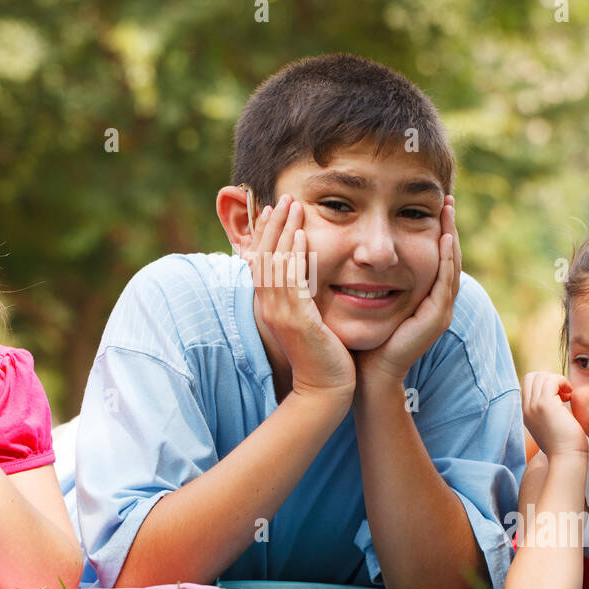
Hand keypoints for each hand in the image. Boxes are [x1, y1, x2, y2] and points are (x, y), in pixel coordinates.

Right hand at [243, 193, 354, 399]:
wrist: (326, 391)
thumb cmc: (323, 357)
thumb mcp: (309, 322)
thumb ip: (305, 299)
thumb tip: (309, 278)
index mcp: (271, 306)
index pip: (263, 261)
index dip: (267, 233)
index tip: (275, 209)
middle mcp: (269, 306)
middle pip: (264, 255)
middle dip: (273, 224)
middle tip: (284, 197)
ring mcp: (280, 313)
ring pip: (276, 262)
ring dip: (284, 230)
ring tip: (293, 205)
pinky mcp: (296, 319)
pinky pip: (291, 279)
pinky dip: (295, 253)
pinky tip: (303, 234)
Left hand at [354, 195, 461, 387]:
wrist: (366, 375)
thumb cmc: (360, 338)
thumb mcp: (364, 298)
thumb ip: (365, 277)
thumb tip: (349, 249)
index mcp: (422, 297)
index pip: (434, 256)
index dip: (435, 230)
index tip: (432, 203)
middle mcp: (436, 303)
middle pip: (448, 257)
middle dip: (448, 227)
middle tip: (446, 198)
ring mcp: (439, 311)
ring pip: (451, 265)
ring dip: (451, 236)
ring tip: (448, 209)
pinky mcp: (436, 319)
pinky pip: (445, 282)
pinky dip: (447, 259)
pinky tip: (444, 238)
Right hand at [521, 371, 587, 458]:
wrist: (566, 458)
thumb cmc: (566, 445)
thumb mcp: (552, 425)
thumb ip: (549, 412)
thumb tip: (560, 397)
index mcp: (527, 413)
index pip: (528, 385)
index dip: (544, 384)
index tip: (559, 396)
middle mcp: (526, 408)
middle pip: (531, 377)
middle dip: (549, 379)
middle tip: (563, 394)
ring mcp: (533, 406)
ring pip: (540, 376)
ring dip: (557, 380)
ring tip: (567, 395)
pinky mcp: (544, 405)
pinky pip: (551, 380)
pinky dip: (562, 382)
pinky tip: (569, 395)